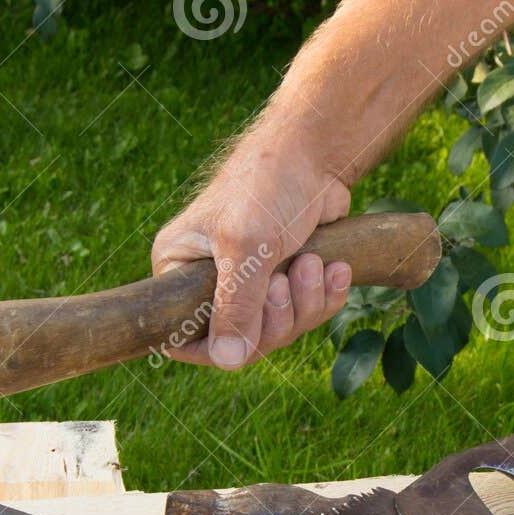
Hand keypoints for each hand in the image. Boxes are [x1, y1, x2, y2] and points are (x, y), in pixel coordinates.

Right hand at [152, 125, 353, 369]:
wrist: (316, 154)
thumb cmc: (267, 185)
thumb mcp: (246, 245)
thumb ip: (236, 305)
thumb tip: (229, 359)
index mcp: (177, 270)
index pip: (183, 338)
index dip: (221, 344)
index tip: (254, 319)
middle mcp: (207, 283)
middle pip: (241, 341)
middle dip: (277, 317)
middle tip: (289, 278)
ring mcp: (248, 285)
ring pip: (278, 331)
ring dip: (305, 303)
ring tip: (315, 264)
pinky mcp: (285, 281)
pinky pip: (305, 315)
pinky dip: (325, 297)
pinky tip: (336, 270)